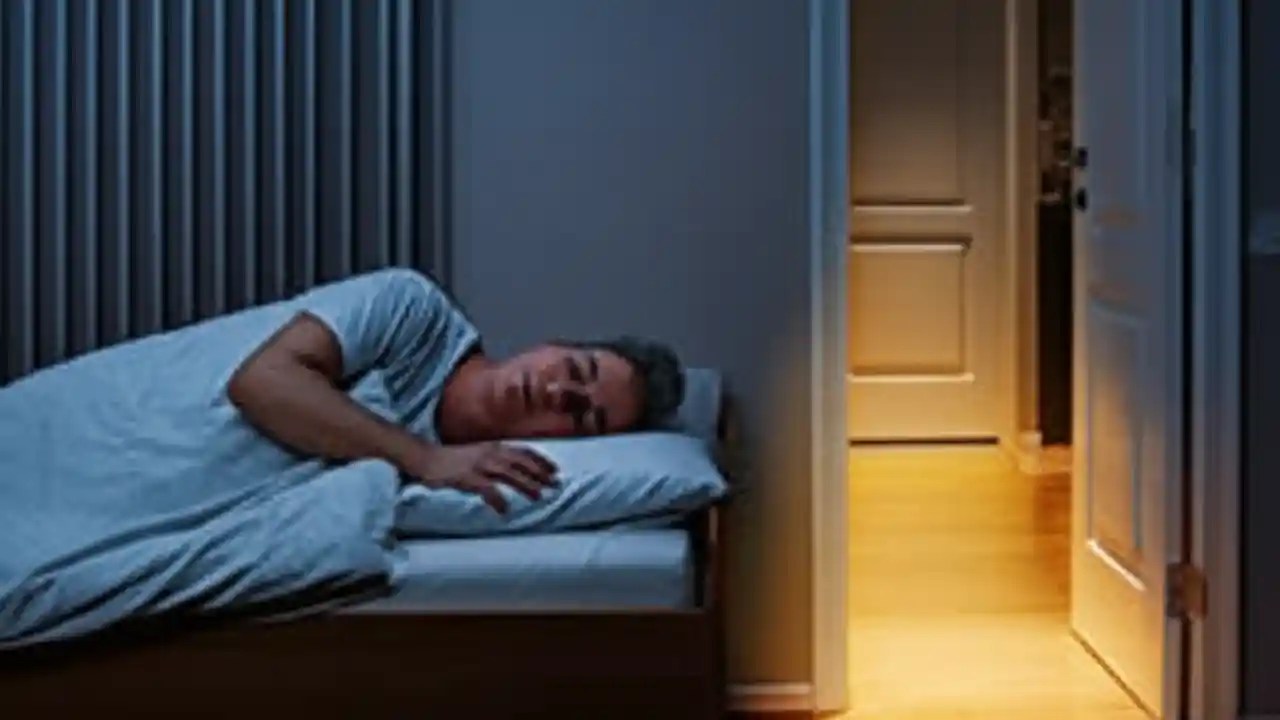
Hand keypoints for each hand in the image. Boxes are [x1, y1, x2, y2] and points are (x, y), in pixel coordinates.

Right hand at [403, 442, 558, 513]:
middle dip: (540, 473)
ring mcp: (479, 465)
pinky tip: (505, 510)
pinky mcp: (467, 477)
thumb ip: (497, 459)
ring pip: (508, 474)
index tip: (556, 470)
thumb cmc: (454, 458)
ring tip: (538, 496)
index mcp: (494, 446)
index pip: (524, 451)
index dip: (541, 460)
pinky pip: (487, 489)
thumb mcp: (479, 453)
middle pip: (521, 462)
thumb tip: (516, 470)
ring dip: (525, 485)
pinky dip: (498, 500)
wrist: (427, 458)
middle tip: (554, 485)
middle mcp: (490, 453)